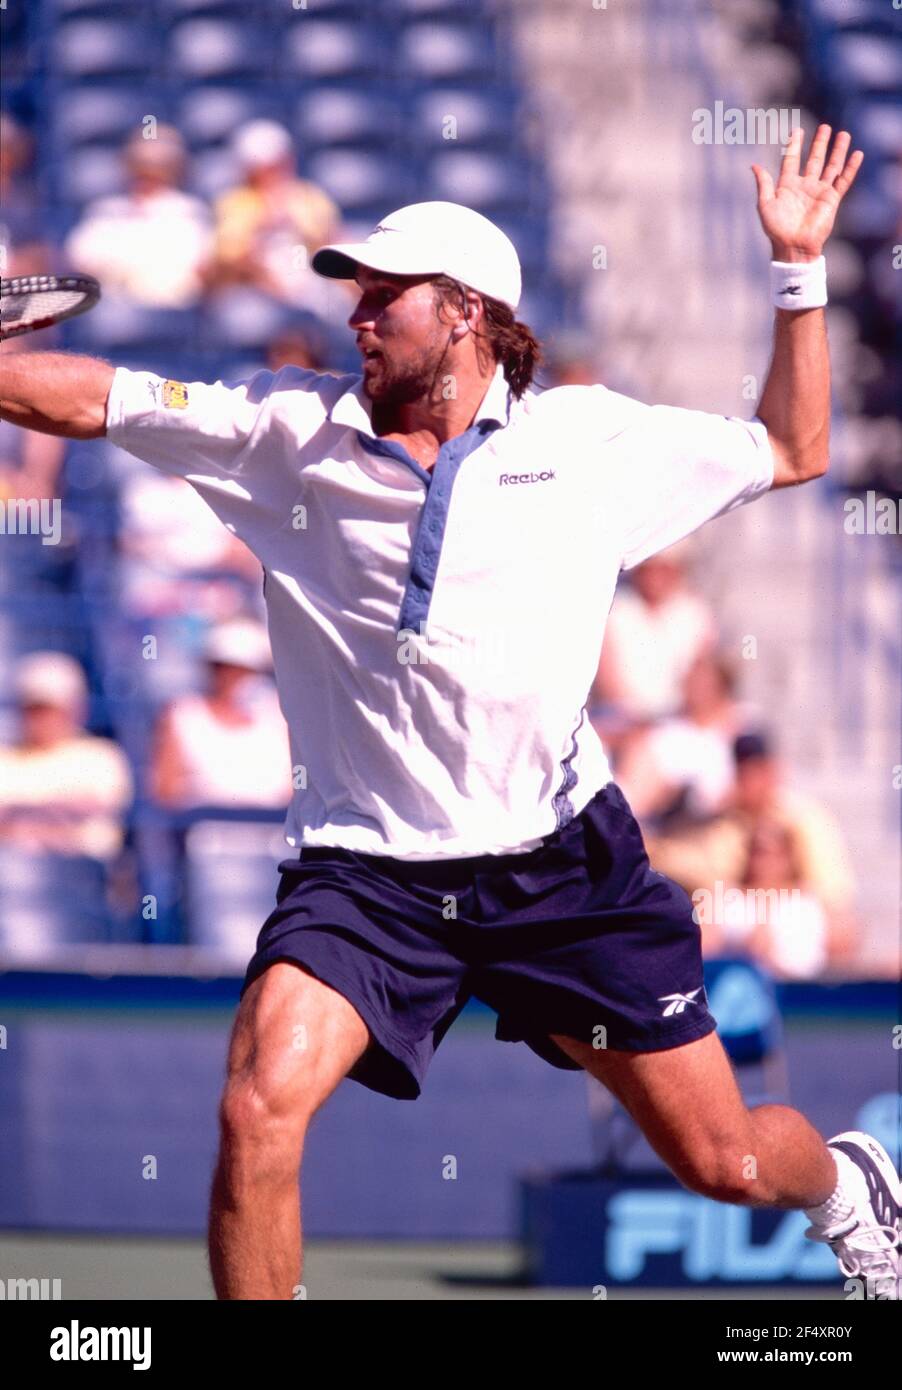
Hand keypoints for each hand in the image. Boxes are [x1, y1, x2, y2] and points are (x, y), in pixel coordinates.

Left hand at [751, 125, 863, 262]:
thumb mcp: (765, 205)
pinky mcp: (832, 199)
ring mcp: (819, 192)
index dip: (794, 145)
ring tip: (843, 134)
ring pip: (831, 166)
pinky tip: (857, 154)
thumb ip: (763, 184)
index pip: (791, 160)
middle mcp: (805, 186)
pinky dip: (850, 168)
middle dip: (819, 143)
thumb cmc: (776, 229)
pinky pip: (843, 181)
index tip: (797, 130)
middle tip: (825, 127)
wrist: (793, 246)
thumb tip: (754, 165)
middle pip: (814, 159)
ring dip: (837, 151)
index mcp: (787, 186)